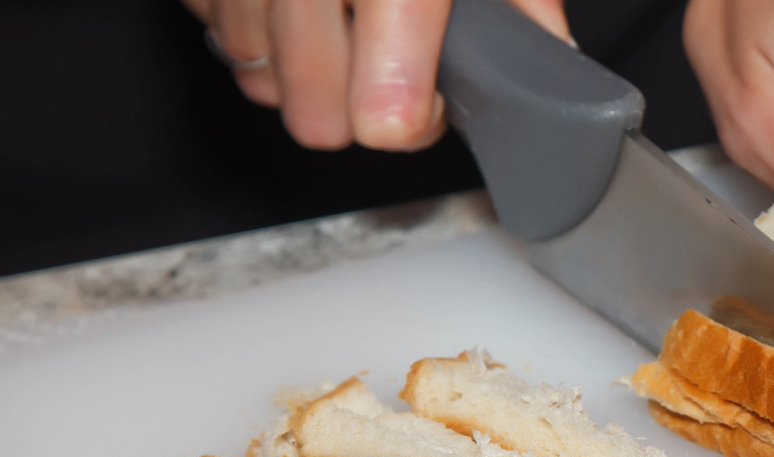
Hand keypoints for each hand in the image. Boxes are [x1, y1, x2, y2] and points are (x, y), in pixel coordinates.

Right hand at [181, 0, 568, 150]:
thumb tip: (548, 59)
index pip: (384, 103)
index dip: (407, 120)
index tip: (423, 105)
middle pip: (314, 113)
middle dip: (356, 111)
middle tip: (388, 76)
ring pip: (260, 79)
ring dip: (301, 73)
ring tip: (339, 29)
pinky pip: (218, 31)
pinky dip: (253, 30)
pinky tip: (291, 2)